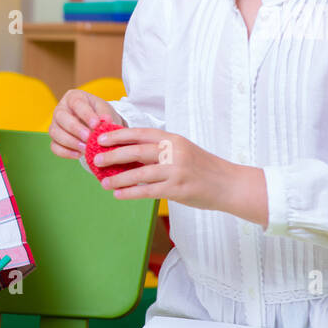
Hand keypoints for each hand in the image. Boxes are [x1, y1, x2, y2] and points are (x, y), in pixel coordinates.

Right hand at [49, 90, 125, 159]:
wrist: (96, 124)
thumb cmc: (98, 113)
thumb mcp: (104, 109)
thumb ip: (105, 114)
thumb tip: (107, 121)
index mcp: (73, 97)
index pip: (76, 103)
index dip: (85, 114)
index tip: (96, 124)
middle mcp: (60, 109)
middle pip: (61, 117)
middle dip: (75, 128)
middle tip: (88, 137)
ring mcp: (55, 124)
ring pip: (55, 132)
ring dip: (70, 142)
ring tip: (85, 148)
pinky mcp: (55, 139)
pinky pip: (54, 146)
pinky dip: (66, 152)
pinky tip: (79, 154)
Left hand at [92, 128, 266, 224]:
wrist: (230, 184)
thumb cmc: (204, 169)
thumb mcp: (183, 152)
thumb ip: (161, 152)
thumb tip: (130, 156)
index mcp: (173, 140)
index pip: (141, 133)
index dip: (119, 135)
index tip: (101, 137)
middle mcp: (174, 152)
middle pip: (137, 151)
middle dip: (114, 155)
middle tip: (96, 159)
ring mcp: (176, 170)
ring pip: (140, 173)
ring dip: (119, 178)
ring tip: (104, 182)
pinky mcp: (178, 188)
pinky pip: (148, 191)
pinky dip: (131, 192)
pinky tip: (118, 194)